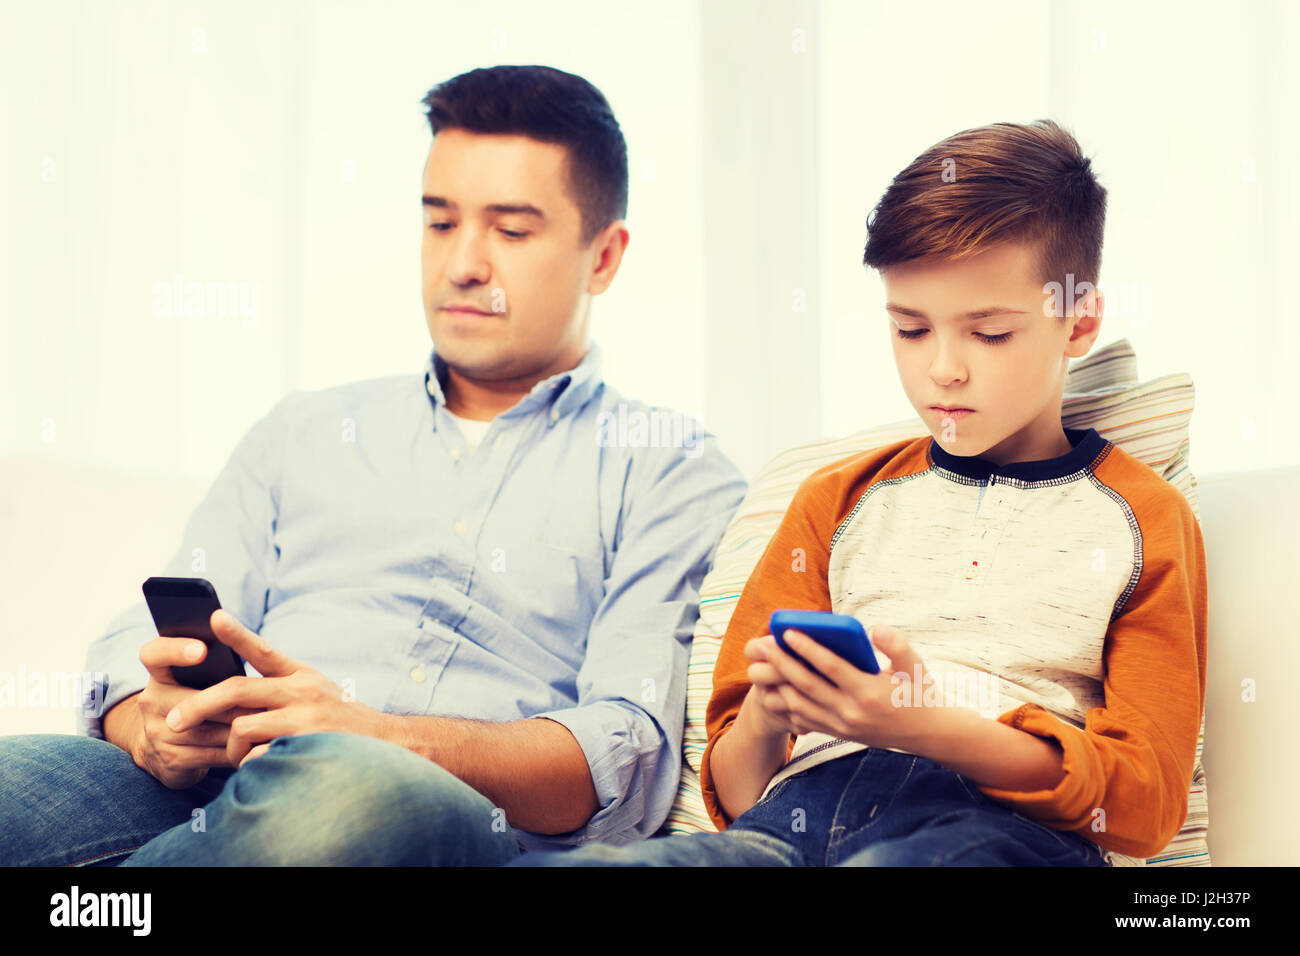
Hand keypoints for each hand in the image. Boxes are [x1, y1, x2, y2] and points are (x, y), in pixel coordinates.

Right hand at [133, 631, 262, 788]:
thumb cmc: (199, 697)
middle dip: (231, 702)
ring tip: (268, 719)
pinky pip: (210, 754)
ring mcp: (156, 733)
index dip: (175, 650)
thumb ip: (216, 664)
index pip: (154, 653)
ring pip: (205, 730)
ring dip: (238, 727)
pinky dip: (235, 749)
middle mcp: (151, 701)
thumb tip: (251, 650)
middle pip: (194, 701)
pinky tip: (257, 744)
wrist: (169, 746)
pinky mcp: (170, 760)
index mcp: (159, 673)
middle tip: (264, 697)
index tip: (202, 650)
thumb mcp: (199, 678)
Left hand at [164, 609, 391, 767]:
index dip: (236, 633)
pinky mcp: (304, 745)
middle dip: (198, 705)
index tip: (212, 617)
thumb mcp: (316, 692)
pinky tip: (258, 768)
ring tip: (234, 756)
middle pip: (236, 689)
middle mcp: (302, 690)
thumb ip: (281, 686)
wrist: (383, 749)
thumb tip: (228, 693)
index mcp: (301, 675)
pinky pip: (256, 756)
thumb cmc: (340, 722)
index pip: (263, 649)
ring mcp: (304, 718)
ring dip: (229, 747)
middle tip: (173, 721)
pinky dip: (249, 765)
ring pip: (241, 726)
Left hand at [744, 624, 935, 749]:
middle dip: (782, 664)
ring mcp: (843, 726)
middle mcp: (852, 712)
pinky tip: (776, 688)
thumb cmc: (919, 691)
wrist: (927, 733)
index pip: (830, 667)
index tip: (787, 632)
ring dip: (779, 685)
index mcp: (870, 691)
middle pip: (807, 685)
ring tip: (764, 665)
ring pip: (800, 705)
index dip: (807, 649)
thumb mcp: (915, 665)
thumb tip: (874, 629)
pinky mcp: (838, 733)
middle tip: (763, 645)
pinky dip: (787, 705)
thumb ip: (896, 645)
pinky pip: (805, 720)